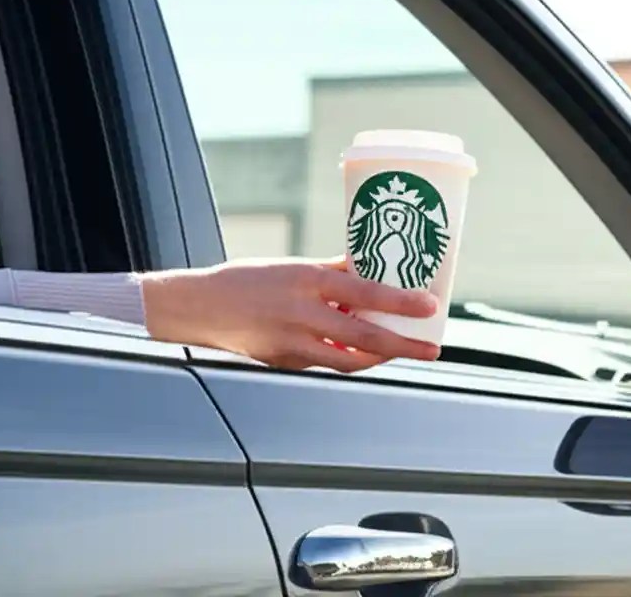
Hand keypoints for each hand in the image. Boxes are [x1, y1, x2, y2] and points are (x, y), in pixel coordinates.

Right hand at [140, 257, 439, 371]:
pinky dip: (347, 359)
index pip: (364, 291)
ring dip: (380, 357)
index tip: (429, 306)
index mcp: (306, 281)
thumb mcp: (291, 267)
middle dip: (403, 344)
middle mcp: (302, 313)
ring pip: (348, 360)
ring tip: (401, 351)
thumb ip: (331, 270)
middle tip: (431, 348)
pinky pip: (325, 363)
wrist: (199, 308)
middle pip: (364, 335)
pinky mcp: (285, 363)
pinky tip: (362, 353)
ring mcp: (293, 344)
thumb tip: (369, 267)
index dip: (400, 302)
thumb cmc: (244, 281)